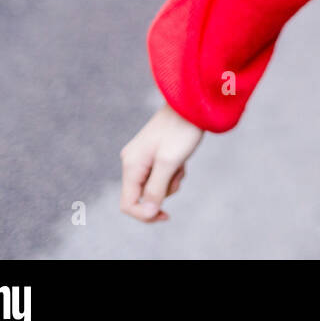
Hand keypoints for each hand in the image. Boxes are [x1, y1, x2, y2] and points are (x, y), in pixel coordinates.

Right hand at [119, 103, 204, 222]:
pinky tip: (182, 158)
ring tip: (181, 162)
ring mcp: (142, 157)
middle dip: (163, 192)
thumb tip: (148, 213)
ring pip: (154, 186)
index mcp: (131, 165)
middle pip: (142, 195)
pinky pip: (161, 174)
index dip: (145, 214)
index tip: (166, 215)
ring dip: (171, 181)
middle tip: (178, 173)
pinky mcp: (153, 154)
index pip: (128, 204)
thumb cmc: (181, 130)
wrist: (191, 104)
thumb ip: (156, 189)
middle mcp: (132, 162)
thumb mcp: (170, 163)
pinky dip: (173, 172)